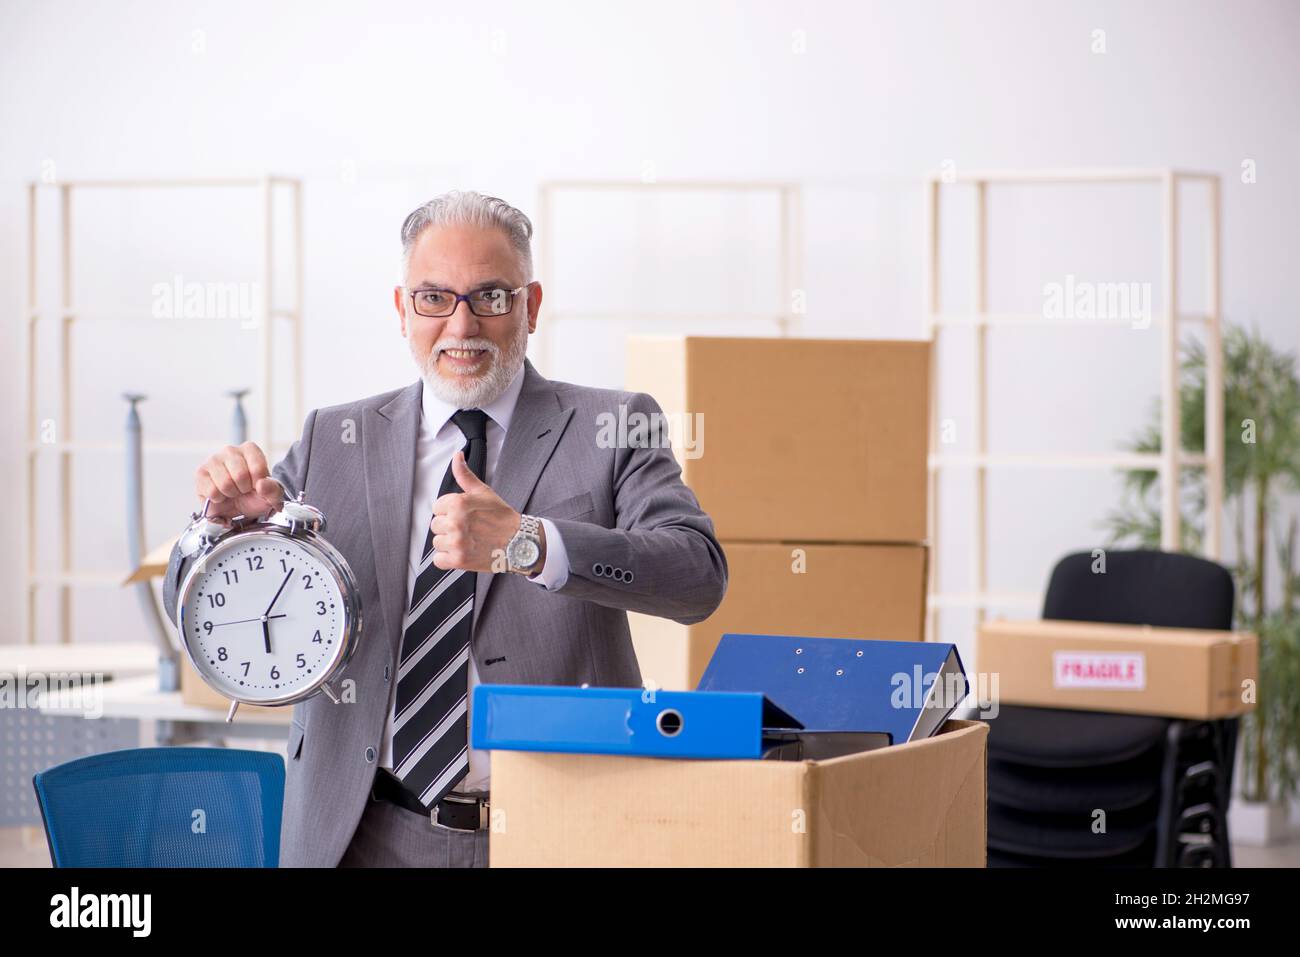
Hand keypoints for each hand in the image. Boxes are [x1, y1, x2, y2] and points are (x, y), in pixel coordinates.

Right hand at [195, 441, 284, 519]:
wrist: (237, 506)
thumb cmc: (254, 495)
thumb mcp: (270, 495)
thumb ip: (273, 490)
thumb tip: (261, 485)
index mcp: (250, 449)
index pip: (258, 467)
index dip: (258, 484)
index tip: (256, 485)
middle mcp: (230, 450)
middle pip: (240, 475)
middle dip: (243, 489)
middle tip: (242, 489)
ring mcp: (213, 460)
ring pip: (225, 483)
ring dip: (230, 494)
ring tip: (232, 491)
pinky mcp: (201, 473)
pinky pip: (212, 491)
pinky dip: (218, 498)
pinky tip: (220, 494)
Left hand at [430, 451, 527, 572]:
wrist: (519, 542)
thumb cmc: (502, 518)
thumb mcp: (483, 492)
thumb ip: (465, 475)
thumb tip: (457, 457)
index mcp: (458, 503)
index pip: (437, 507)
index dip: (450, 511)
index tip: (464, 515)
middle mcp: (455, 522)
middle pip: (436, 526)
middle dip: (449, 527)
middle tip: (468, 529)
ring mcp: (456, 542)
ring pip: (437, 543)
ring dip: (450, 544)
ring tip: (468, 541)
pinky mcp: (458, 560)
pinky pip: (439, 560)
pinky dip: (449, 560)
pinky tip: (463, 552)